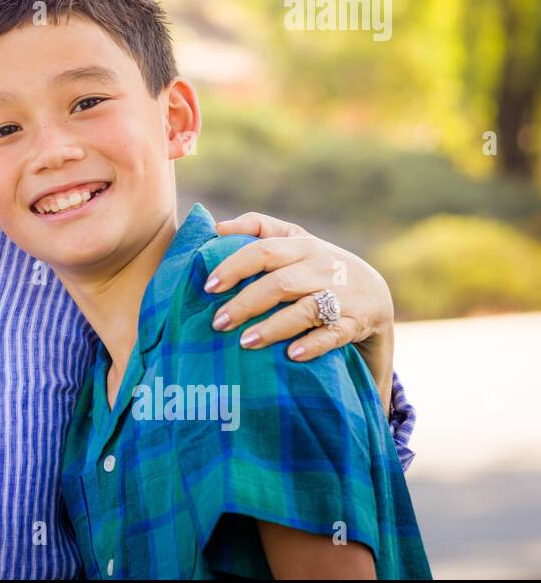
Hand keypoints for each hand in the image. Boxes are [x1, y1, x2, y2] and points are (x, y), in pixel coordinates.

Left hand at [207, 212, 394, 402]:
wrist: (374, 292)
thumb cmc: (317, 264)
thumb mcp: (294, 238)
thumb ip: (258, 227)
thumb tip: (217, 228)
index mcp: (301, 245)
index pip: (263, 251)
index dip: (234, 267)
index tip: (209, 287)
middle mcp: (321, 267)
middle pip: (279, 283)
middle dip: (245, 304)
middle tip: (218, 322)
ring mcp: (341, 295)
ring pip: (304, 310)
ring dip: (273, 327)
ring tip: (244, 342)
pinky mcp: (355, 322)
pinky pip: (333, 334)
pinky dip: (313, 344)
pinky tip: (291, 355)